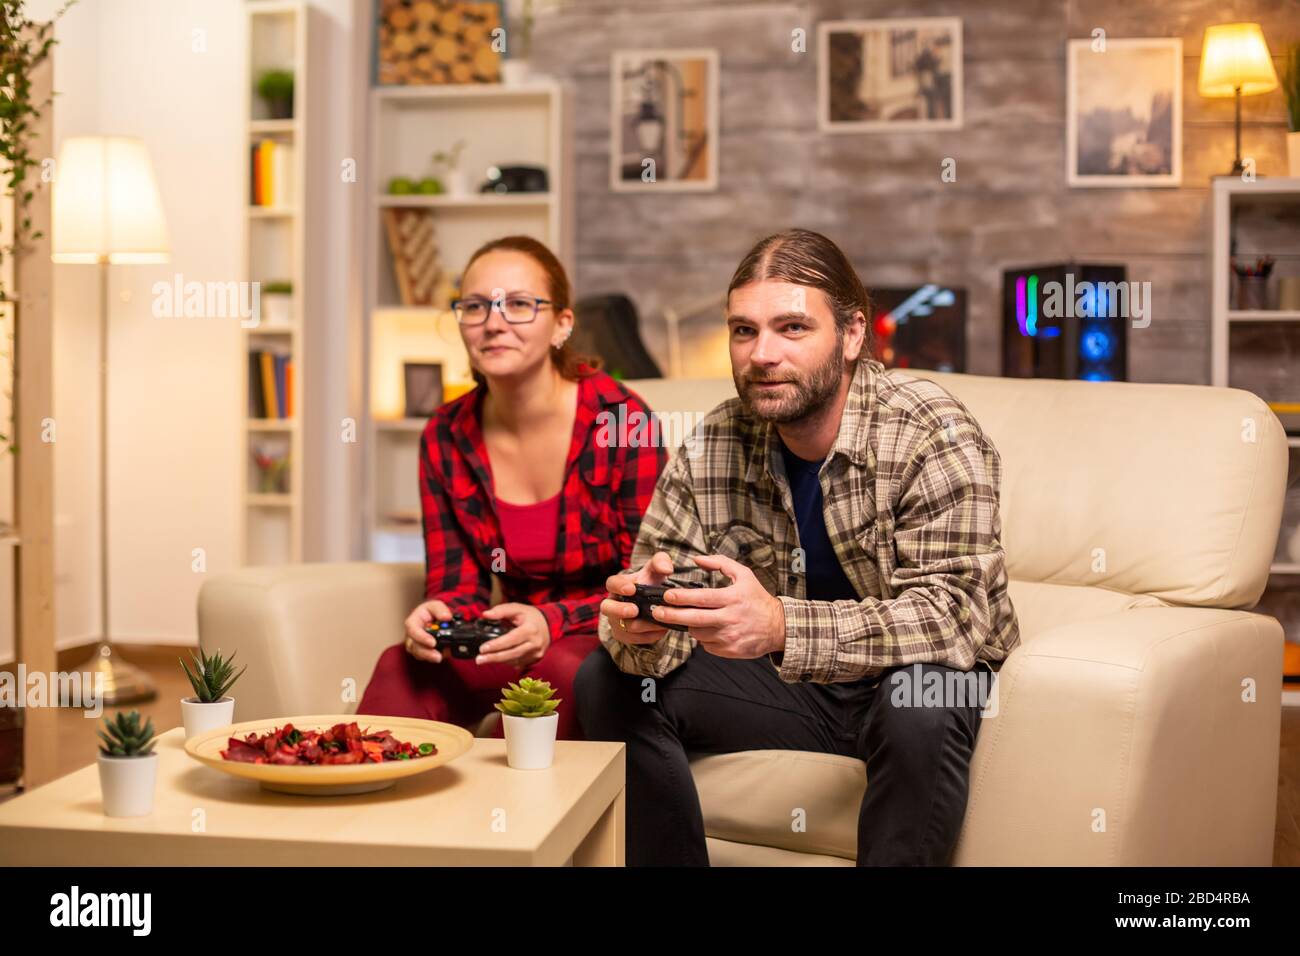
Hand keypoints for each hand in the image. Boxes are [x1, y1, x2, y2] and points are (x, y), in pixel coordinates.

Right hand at [404, 599, 451, 662]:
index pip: (412, 630)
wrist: (435, 619)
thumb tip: (446, 617)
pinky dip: (434, 657)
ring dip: (429, 657)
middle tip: (438, 656)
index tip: (433, 643)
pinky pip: (425, 658)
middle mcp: (412, 635)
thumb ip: (440, 610)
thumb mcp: (436, 605)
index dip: (421, 637)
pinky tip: (443, 655)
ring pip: (418, 654)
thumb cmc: (431, 612)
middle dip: (426, 652)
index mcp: (413, 622)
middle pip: (414, 646)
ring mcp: (416, 645)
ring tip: (441, 657)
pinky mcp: (423, 652)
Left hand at [478, 603, 550, 669]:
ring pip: (514, 660)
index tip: (482, 648)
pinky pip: (518, 663)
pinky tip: (497, 659)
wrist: (549, 624)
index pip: (511, 639)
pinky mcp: (535, 659)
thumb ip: (501, 610)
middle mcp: (535, 643)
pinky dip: (507, 662)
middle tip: (479, 660)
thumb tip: (485, 615)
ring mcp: (536, 653)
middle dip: (494, 658)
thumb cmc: (531, 616)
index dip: (496, 645)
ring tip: (484, 659)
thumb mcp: (517, 608)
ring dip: (498, 661)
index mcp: (530, 629)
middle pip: (512, 654)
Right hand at [600, 550, 675, 645]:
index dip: (619, 586)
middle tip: (634, 610)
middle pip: (606, 608)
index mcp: (618, 585)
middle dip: (619, 610)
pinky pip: (633, 639)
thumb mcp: (656, 570)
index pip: (611, 583)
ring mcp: (616, 621)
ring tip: (660, 622)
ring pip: (623, 627)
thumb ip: (661, 562)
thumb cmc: (651, 583)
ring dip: (642, 625)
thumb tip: (666, 568)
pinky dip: (649, 636)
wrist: (654, 603)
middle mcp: (612, 604)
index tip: (632, 589)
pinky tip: (661, 630)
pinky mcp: (624, 635)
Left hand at [650, 554, 784, 658]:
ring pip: (698, 633)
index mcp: (732, 598)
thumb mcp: (744, 575)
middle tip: (657, 612)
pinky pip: (706, 645)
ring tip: (691, 618)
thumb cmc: (757, 598)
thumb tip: (697, 559)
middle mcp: (729, 618)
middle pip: (694, 619)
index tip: (667, 595)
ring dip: (690, 625)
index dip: (682, 597)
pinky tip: (709, 629)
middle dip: (672, 615)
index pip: (702, 598)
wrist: (778, 627)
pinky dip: (703, 637)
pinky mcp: (729, 650)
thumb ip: (720, 563)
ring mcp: (729, 637)